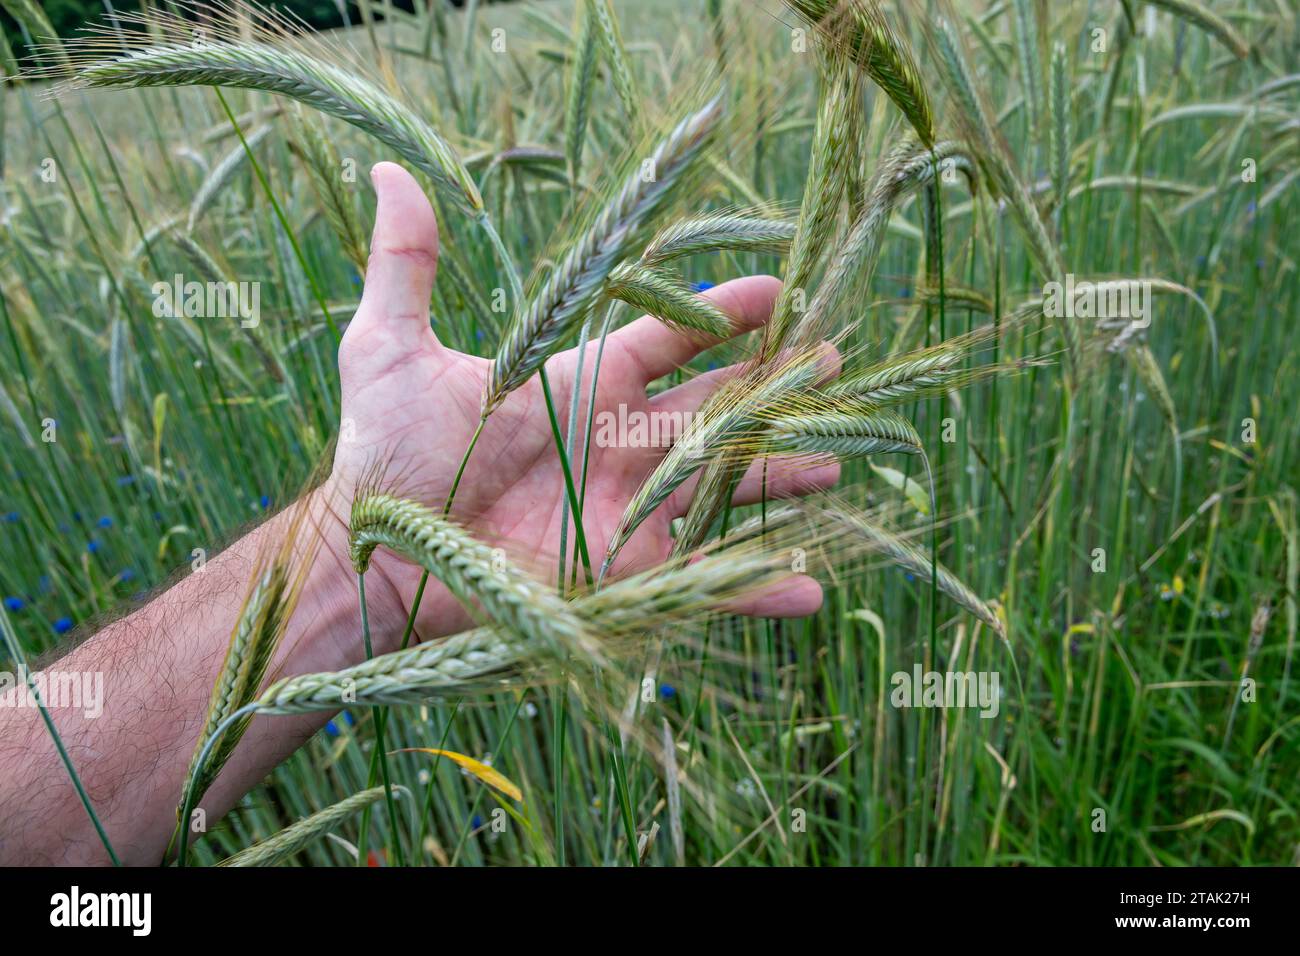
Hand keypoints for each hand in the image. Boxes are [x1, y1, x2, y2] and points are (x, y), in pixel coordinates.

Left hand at [324, 163, 838, 647]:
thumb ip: (408, 265)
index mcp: (580, 386)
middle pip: (715, 412)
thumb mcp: (393, 350)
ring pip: (723, 488)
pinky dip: (753, 590)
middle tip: (836, 367)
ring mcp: (624, 513)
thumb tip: (389, 172)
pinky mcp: (621, 578)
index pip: (670, 341)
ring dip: (780, 477)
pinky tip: (807, 588)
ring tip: (838, 463)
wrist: (372, 560)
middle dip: (775, 391)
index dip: (723, 314)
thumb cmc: (384, 455)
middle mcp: (615, 446)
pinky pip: (699, 583)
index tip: (779, 288)